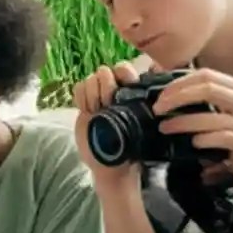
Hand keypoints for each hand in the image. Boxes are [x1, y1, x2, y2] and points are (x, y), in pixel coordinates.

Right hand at [73, 61, 146, 182]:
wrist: (110, 163)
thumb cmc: (131, 147)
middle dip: (104, 87)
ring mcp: (98, 96)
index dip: (121, 77)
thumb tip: (154, 74)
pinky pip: (78, 87)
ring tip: (96, 111)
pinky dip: (81, 97)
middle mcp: (114, 90)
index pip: (123, 69)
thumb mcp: (144, 127)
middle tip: (106, 105)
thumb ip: (148, 105)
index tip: (120, 94)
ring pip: (90, 79)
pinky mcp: (84, 103)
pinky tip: (87, 111)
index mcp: (131, 91)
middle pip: (104, 71)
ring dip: (91, 94)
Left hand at [153, 69, 232, 202]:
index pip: (206, 75)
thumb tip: (165, 91)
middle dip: (178, 97)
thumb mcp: (222, 115)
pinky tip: (193, 143)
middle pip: (208, 89)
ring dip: (184, 122)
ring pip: (213, 117)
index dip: (180, 83)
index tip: (159, 96)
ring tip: (165, 128)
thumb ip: (201, 102)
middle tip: (157, 109)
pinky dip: (206, 139)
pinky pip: (226, 138)